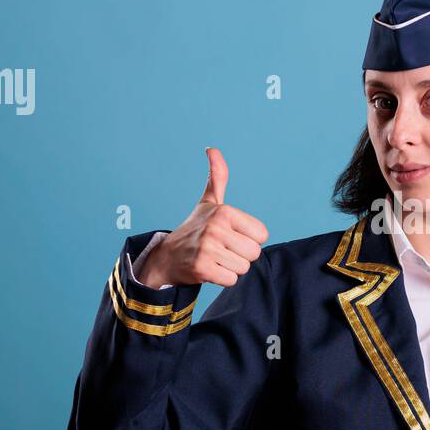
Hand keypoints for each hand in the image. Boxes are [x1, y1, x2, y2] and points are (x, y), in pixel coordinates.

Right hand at [140, 147, 269, 287]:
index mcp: (224, 211)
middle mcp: (216, 227)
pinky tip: (208, 269)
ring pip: (243, 268)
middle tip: (221, 250)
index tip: (229, 236)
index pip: (262, 235)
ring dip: (231, 268)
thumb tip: (212, 149)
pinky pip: (231, 280)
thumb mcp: (209, 202)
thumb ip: (218, 177)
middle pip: (254, 253)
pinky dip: (222, 279)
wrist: (167, 256)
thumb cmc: (195, 229)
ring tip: (214, 259)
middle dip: (241, 256)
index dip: (248, 239)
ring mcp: (208, 248)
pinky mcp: (202, 268)